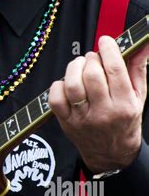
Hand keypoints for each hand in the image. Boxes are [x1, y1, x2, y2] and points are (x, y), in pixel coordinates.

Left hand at [48, 37, 147, 173]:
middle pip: (91, 75)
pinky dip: (58, 85)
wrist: (112, 153)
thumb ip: (138, 67)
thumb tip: (142, 44)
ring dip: (74, 68)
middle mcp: (103, 112)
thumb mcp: (139, 95)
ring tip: (80, 67)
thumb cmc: (125, 121)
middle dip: (91, 59)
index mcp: (124, 104)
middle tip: (93, 59)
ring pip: (72, 85)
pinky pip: (55, 98)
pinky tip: (68, 84)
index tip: (105, 41)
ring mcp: (83, 118)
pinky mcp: (66, 122)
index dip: (108, 50)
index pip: (115, 70)